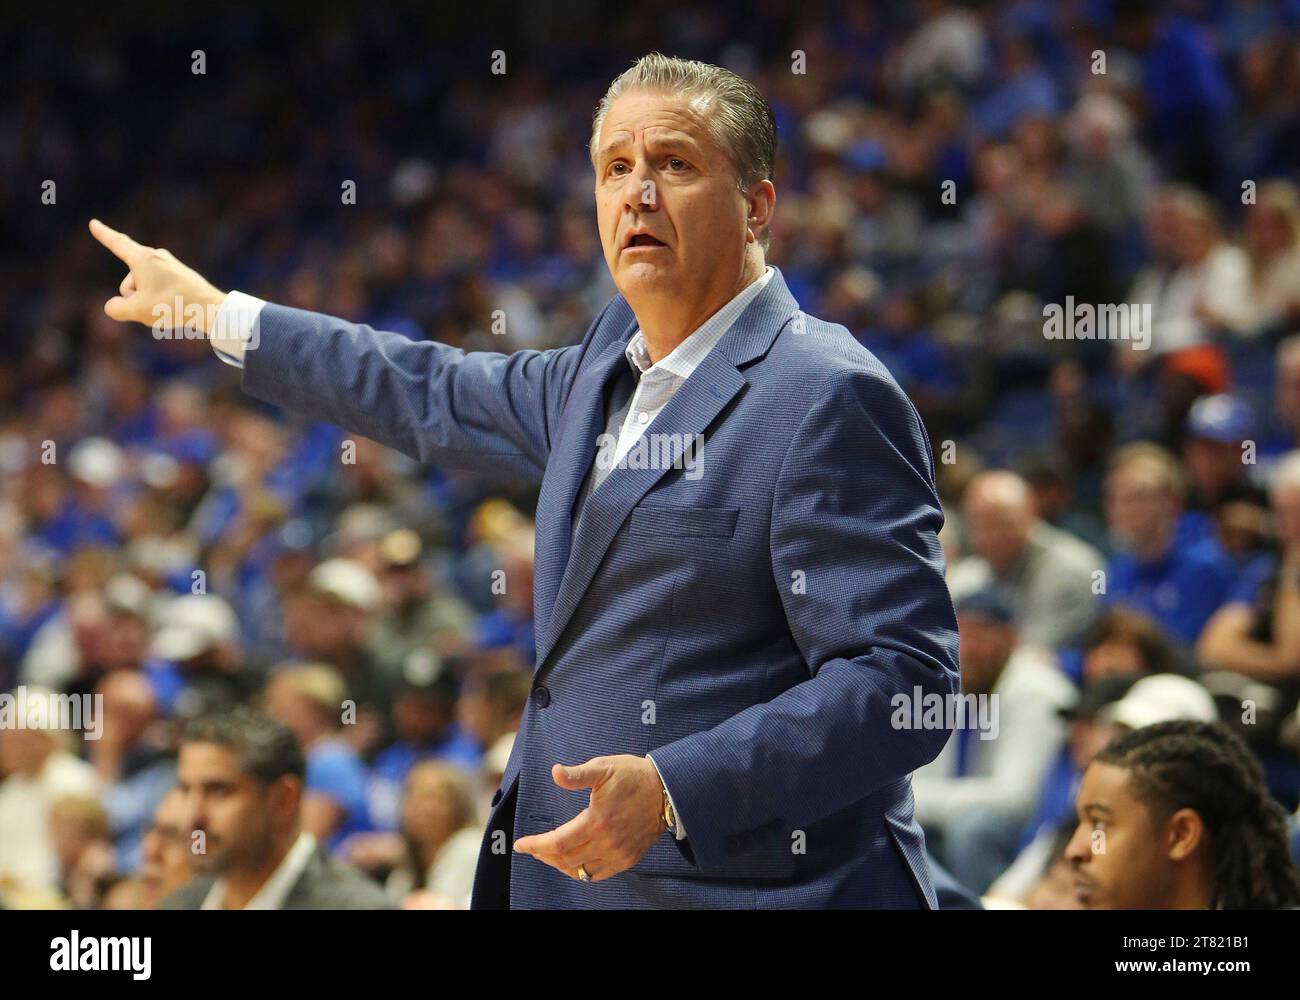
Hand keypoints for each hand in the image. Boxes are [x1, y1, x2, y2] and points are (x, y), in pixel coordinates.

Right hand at [88, 219, 226, 331]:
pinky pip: (158, 290)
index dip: (103, 234)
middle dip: (135, 298)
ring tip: (170, 306)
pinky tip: (176, 305)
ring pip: (144, 287)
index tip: (93, 223)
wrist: (210, 308)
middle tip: (158, 305)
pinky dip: (162, 301)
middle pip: (129, 282)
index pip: (117, 244)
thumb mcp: (137, 311)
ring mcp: (169, 264)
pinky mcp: (179, 274)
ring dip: (149, 301)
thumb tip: (114, 306)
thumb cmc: (173, 306)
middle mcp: (155, 256)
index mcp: (142, 259)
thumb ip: (115, 308)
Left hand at [513, 755, 664, 882]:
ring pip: (580, 870)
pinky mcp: (628, 859)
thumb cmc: (633, 775)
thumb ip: (577, 775)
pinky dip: (581, 871)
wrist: (667, 790)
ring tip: (548, 855)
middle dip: (544, 855)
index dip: (536, 845)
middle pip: (565, 859)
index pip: (558, 842)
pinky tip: (574, 862)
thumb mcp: (603, 768)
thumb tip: (555, 772)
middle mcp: (607, 843)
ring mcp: (619, 854)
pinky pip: (598, 874)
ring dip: (560, 864)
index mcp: (597, 821)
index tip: (521, 845)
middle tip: (532, 847)